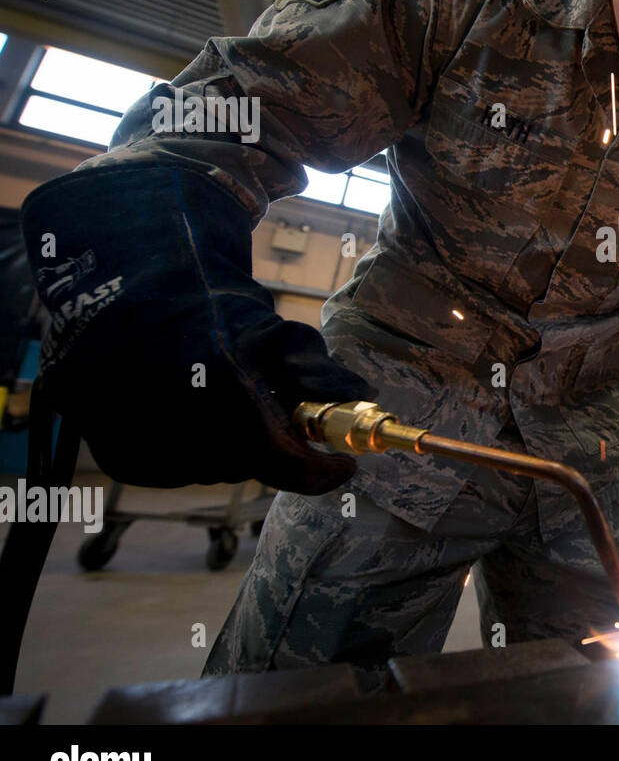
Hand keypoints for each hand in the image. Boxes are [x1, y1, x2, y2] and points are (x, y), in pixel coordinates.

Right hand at [23, 164, 374, 493]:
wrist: (123, 289)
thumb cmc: (211, 310)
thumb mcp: (277, 332)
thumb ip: (320, 371)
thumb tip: (365, 397)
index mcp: (228, 393)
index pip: (286, 464)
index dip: (320, 471)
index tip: (341, 463)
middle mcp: (182, 426)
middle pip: (247, 466)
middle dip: (268, 445)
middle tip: (272, 414)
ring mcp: (141, 439)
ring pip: (206, 469)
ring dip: (225, 445)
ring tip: (220, 398)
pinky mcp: (111, 445)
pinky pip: (164, 466)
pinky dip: (183, 447)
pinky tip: (185, 406)